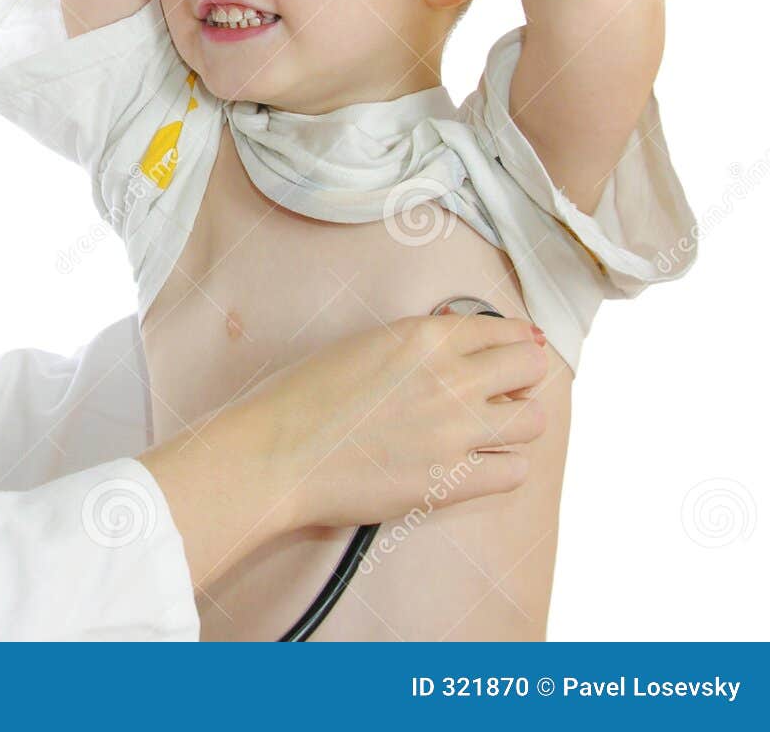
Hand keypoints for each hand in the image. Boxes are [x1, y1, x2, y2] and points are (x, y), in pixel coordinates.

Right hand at [261, 313, 547, 530]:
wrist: (277, 454)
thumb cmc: (302, 399)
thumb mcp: (362, 346)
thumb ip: (415, 345)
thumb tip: (452, 344)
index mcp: (424, 337)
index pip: (502, 329)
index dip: (515, 340)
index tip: (519, 348)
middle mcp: (450, 378)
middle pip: (532, 368)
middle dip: (524, 377)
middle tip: (507, 389)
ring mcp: (455, 432)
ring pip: (534, 420)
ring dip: (518, 423)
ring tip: (493, 429)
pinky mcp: (451, 481)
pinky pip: (514, 473)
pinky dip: (503, 467)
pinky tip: (480, 465)